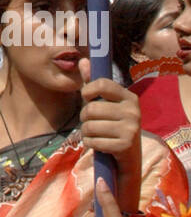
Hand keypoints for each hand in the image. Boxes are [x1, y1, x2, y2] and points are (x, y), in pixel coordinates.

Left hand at [79, 59, 140, 195]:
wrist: (128, 156)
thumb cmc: (113, 124)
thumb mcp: (106, 103)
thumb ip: (93, 83)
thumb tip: (83, 60)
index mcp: (129, 97)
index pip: (102, 84)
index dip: (88, 90)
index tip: (86, 97)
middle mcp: (133, 111)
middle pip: (91, 108)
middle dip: (84, 117)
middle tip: (90, 121)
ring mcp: (131, 129)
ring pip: (89, 126)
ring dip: (85, 132)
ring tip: (94, 133)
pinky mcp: (124, 145)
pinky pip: (93, 141)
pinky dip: (90, 143)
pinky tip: (98, 144)